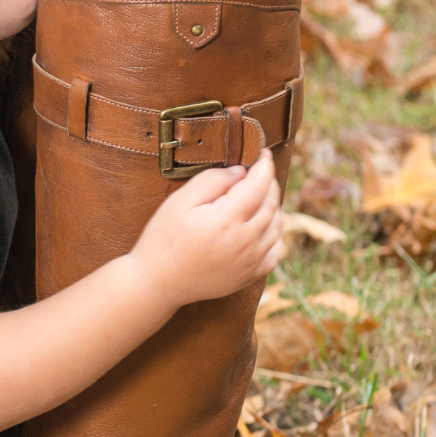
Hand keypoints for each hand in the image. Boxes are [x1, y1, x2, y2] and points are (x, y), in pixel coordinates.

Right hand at [128, 149, 283, 308]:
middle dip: (268, 182)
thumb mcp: (179, 202)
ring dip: (272, 205)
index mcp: (227, 220)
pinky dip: (275, 232)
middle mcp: (246, 241)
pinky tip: (263, 225)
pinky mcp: (251, 274)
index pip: (258, 185)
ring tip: (258, 195)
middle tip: (258, 171)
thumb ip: (211, 181)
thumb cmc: (163, 238)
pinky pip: (276, 249)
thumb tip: (239, 172)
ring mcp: (251, 260)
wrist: (158, 282)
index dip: (264, 166)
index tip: (264, 154)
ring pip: (277, 225)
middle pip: (271, 203)